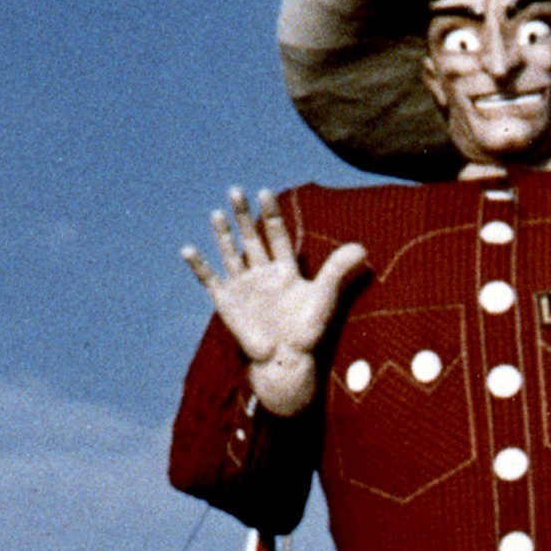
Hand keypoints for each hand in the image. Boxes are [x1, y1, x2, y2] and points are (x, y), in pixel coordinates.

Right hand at [180, 189, 367, 417]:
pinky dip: (199, 265)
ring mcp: (243, 286)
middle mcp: (262, 273)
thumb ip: (339, 270)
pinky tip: (188, 249)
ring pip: (231, 253)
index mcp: (285, 270)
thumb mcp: (325, 297)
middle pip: (251, 237)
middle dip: (243, 215)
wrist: (285, 360)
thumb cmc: (308, 332)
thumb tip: (362, 248)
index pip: (276, 234)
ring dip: (223, 234)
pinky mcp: (226, 301)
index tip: (265, 192)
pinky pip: (210, 279)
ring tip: (217, 212)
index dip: (270, 213)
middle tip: (235, 190)